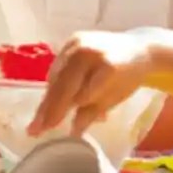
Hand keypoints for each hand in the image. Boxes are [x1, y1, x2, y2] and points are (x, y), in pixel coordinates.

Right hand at [28, 31, 153, 136]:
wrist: (138, 46)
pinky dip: (53, 85)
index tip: (50, 128)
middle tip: (35, 129)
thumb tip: (73, 132)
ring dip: (47, 99)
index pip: (80, 94)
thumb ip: (92, 112)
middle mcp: (89, 52)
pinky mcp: (72, 40)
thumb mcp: (114, 98)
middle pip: (64, 84)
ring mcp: (78, 43)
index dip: (64, 111)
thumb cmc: (128, 77)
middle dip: (49, 108)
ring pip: (57, 76)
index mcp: (107, 67)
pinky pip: (58, 67)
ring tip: (37, 121)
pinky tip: (48, 101)